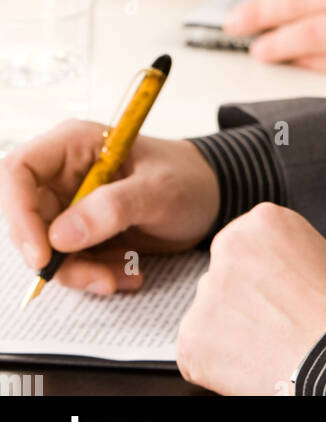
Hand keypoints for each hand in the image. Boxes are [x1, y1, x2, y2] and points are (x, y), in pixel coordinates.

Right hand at [0, 120, 219, 293]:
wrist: (210, 197)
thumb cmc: (188, 178)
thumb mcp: (159, 190)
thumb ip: (113, 207)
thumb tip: (61, 235)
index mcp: (74, 144)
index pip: (18, 171)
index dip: (18, 213)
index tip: (42, 254)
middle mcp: (64, 173)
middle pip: (27, 220)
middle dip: (58, 257)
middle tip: (97, 277)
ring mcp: (71, 204)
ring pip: (47, 249)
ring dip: (81, 272)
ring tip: (123, 274)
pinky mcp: (82, 232)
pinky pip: (70, 262)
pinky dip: (95, 275)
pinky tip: (128, 272)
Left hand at [176, 203, 325, 394]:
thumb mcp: (324, 256)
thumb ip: (288, 254)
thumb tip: (280, 270)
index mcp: (262, 222)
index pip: (244, 246)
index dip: (258, 276)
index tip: (270, 294)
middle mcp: (228, 246)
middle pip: (224, 277)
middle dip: (239, 301)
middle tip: (269, 324)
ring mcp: (207, 289)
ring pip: (210, 314)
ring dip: (229, 331)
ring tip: (266, 347)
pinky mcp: (191, 334)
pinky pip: (197, 351)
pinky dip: (216, 364)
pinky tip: (250, 364)